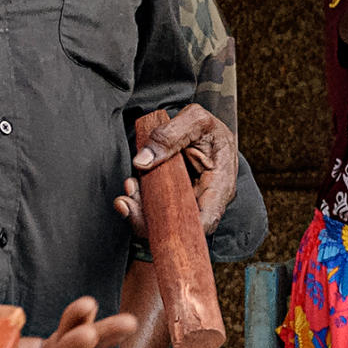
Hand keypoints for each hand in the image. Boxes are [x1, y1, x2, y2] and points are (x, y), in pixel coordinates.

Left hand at [119, 104, 227, 221]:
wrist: (206, 131)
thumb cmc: (208, 128)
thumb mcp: (195, 119)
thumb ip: (169, 136)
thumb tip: (142, 162)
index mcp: (220, 185)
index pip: (206, 220)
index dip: (182, 228)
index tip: (155, 220)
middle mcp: (205, 201)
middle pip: (180, 225)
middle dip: (149, 219)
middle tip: (127, 203)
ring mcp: (188, 203)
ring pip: (164, 220)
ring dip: (140, 211)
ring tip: (127, 194)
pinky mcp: (173, 200)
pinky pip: (157, 208)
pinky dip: (140, 202)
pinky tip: (132, 188)